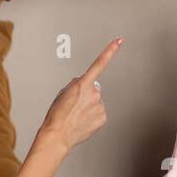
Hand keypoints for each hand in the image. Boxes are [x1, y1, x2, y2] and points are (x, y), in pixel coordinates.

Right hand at [37, 37, 123, 152]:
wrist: (58, 134)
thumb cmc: (57, 115)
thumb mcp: (62, 92)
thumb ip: (75, 84)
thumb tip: (82, 82)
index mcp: (83, 84)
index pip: (99, 64)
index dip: (110, 51)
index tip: (119, 41)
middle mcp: (94, 94)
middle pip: (94, 88)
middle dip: (86, 94)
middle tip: (74, 105)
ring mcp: (100, 106)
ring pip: (96, 101)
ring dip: (88, 106)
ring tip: (77, 114)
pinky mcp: (103, 117)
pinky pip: (99, 112)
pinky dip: (92, 115)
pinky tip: (83, 120)